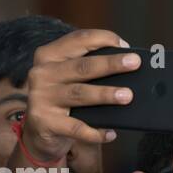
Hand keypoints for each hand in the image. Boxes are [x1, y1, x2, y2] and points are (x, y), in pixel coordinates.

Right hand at [21, 29, 137, 161]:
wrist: (38, 132)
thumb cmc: (61, 100)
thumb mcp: (69, 78)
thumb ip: (88, 69)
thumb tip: (125, 65)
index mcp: (49, 55)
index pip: (78, 40)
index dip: (103, 38)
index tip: (125, 45)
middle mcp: (43, 73)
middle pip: (82, 66)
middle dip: (110, 64)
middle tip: (134, 63)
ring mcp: (42, 97)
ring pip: (80, 94)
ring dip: (105, 94)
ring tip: (127, 96)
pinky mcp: (45, 122)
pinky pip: (76, 128)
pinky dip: (95, 132)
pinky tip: (110, 133)